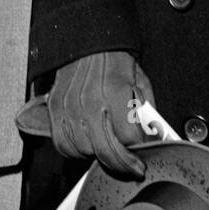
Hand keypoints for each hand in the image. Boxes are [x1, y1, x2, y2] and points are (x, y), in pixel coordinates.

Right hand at [44, 50, 154, 179]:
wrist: (87, 42)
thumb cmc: (114, 60)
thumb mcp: (140, 81)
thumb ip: (147, 111)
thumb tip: (153, 137)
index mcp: (115, 91)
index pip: (128, 137)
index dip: (139, 149)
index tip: (143, 153)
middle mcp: (91, 101)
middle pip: (106, 151)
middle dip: (123, 165)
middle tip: (132, 167)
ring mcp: (70, 107)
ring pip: (84, 151)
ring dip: (98, 157)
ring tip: (108, 150)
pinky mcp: (56, 109)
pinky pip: (63, 144)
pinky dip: (75, 151)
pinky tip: (87, 146)